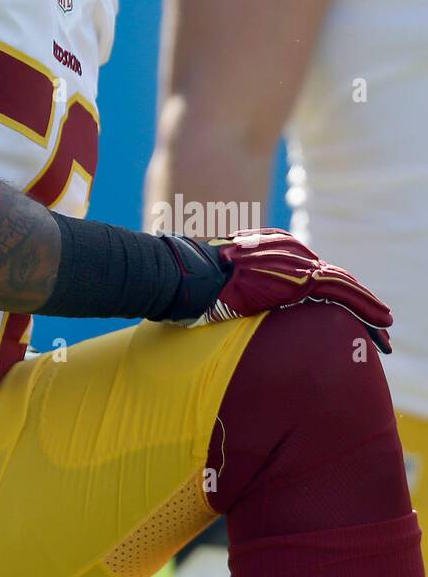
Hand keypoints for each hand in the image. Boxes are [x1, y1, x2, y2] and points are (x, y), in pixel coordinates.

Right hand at [160, 228, 392, 353]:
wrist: (192, 276)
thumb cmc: (196, 284)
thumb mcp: (222, 285)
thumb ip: (238, 289)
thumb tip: (231, 307)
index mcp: (272, 248)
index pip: (313, 273)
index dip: (335, 293)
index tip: (347, 312)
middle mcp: (289, 249)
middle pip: (334, 278)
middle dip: (358, 302)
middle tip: (377, 324)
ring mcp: (297, 261)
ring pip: (345, 286)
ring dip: (368, 309)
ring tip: (385, 328)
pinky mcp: (302, 278)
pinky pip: (344, 294)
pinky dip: (367, 308)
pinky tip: (382, 322)